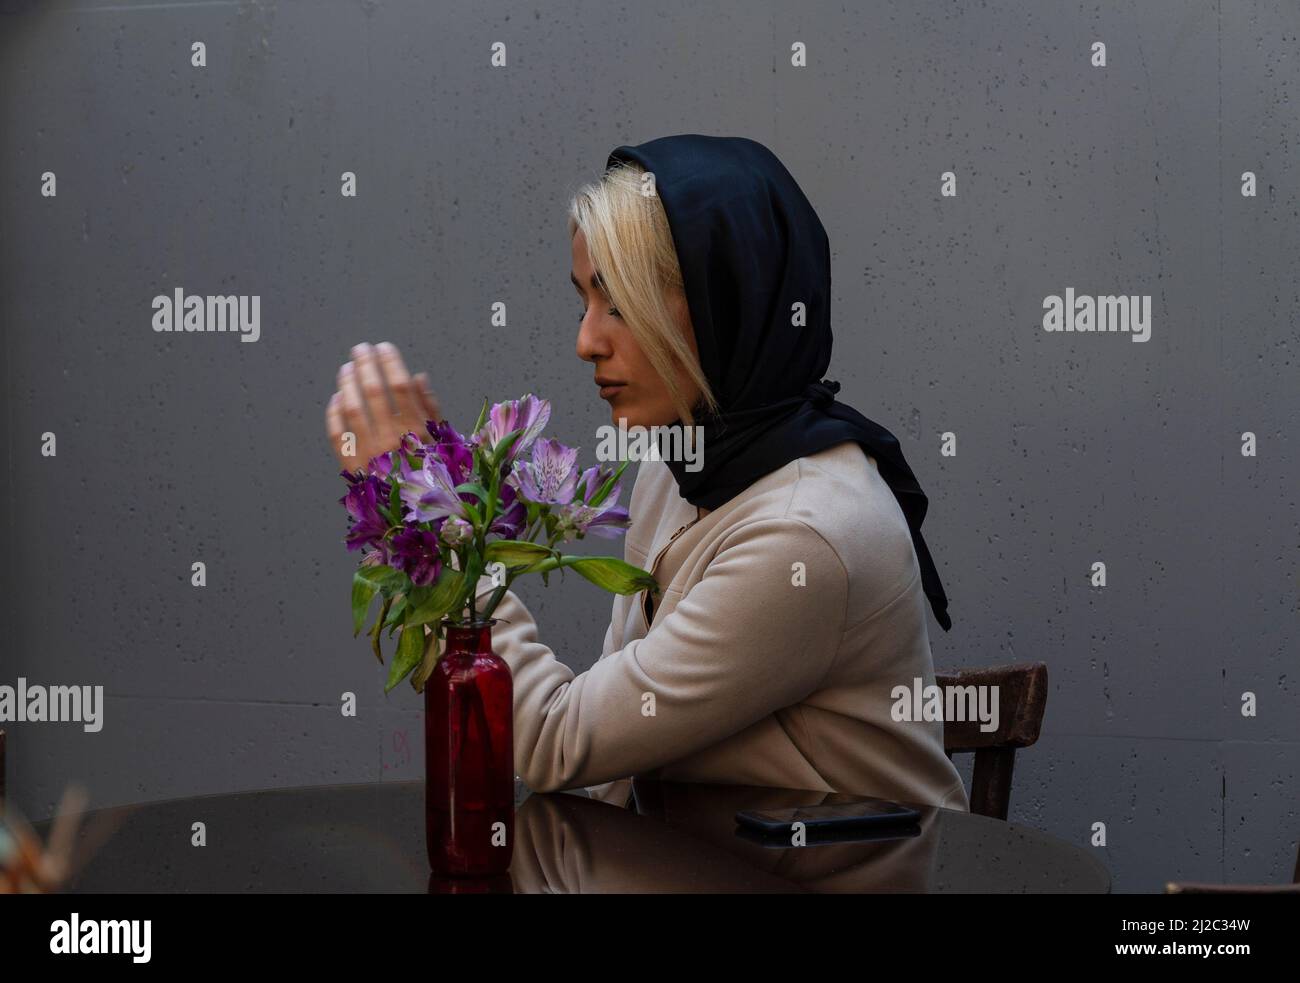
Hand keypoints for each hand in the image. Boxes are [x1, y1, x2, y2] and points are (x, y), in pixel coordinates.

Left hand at [326, 341, 440, 471]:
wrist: (417, 519)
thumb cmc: (434, 478)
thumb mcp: (443, 442)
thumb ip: (430, 408)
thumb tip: (418, 376)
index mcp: (416, 431)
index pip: (400, 385)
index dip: (390, 362)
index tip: (384, 348)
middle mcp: (390, 439)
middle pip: (373, 391)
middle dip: (365, 364)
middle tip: (360, 349)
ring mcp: (368, 452)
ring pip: (351, 408)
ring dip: (347, 384)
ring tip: (346, 369)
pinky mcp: (351, 466)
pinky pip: (336, 434)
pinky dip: (334, 414)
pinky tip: (337, 400)